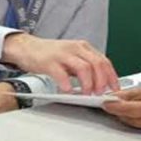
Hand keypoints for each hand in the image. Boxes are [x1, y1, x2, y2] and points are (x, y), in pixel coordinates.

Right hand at [3, 33, 118, 93]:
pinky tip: (68, 90)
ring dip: (88, 83)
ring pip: (83, 68)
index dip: (111, 76)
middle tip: (99, 93)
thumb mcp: (72, 58)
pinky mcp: (49, 62)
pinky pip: (61, 73)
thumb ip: (85, 67)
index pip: (104, 61)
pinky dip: (67, 83)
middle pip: (97, 64)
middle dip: (102, 81)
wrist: (26, 47)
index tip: (114, 88)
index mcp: (83, 48)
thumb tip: (100, 83)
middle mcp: (75, 49)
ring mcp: (62, 54)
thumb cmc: (50, 55)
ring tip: (86, 93)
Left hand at [102, 82, 140, 140]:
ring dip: (121, 116)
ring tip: (113, 112)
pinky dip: (132, 122)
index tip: (110, 94)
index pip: (133, 94)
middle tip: (104, 104)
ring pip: (132, 120)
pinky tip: (129, 120)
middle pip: (127, 109)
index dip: (119, 95)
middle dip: (113, 107)